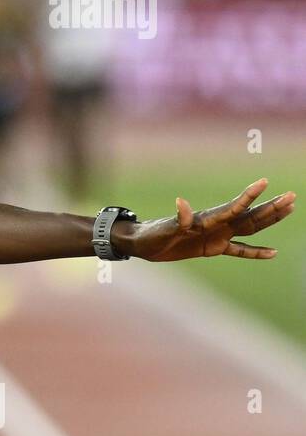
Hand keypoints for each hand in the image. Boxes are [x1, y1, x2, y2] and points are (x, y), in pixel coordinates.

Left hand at [124, 178, 295, 261]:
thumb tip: (181, 202)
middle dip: (271, 207)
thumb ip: (178, 218)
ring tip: (290, 209)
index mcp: (207, 219)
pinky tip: (272, 253)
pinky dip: (255, 252)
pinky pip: (239, 250)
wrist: (144, 244)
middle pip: (250, 216)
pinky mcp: (214, 248)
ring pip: (250, 228)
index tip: (265, 182)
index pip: (234, 207)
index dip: (249, 196)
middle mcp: (217, 225)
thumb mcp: (164, 228)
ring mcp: (218, 236)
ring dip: (269, 220)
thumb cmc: (152, 235)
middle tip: (292, 195)